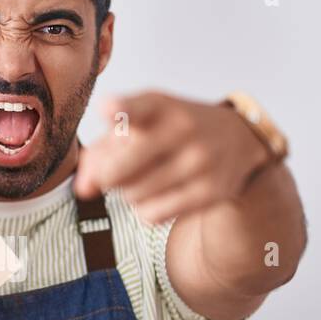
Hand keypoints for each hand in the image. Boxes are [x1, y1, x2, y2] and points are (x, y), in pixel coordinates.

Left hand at [74, 91, 271, 224]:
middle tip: (112, 173)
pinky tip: (159, 194)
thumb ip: (102, 150)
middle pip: (119, 169)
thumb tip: (83, 189)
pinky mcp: (209, 192)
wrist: (238, 140)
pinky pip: (152, 214)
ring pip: (132, 195)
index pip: (139, 107)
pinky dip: (145, 209)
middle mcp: (182, 129)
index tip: (108, 110)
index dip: (121, 110)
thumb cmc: (173, 131)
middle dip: (106, 177)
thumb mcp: (140, 125)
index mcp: (160, 105)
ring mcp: (199, 161)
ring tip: (145, 178)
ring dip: (127, 193)